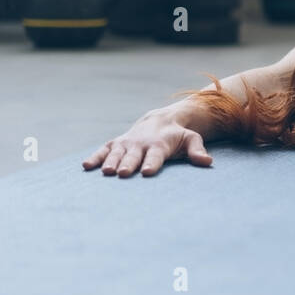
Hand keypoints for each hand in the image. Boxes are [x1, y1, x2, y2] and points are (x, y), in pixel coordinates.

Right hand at [83, 107, 213, 177]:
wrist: (160, 120)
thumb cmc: (178, 136)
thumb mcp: (191, 139)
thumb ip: (197, 151)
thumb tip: (208, 162)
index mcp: (159, 145)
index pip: (155, 156)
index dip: (151, 163)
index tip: (146, 172)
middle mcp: (140, 144)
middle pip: (133, 156)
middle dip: (128, 164)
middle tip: (121, 173)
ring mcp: (126, 144)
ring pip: (117, 153)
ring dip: (110, 161)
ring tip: (106, 171)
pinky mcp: (115, 144)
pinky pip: (103, 150)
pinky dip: (95, 157)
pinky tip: (86, 167)